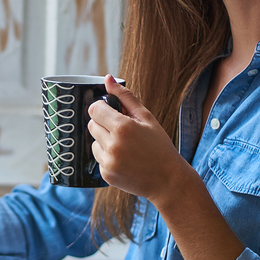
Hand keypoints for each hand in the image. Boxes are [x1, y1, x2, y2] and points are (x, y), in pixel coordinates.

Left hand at [87, 75, 189, 202]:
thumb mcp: (146, 118)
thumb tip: (108, 78)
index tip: (112, 112)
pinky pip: (98, 158)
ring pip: (93, 142)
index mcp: (123, 128)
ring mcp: (108, 162)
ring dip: (104, 141)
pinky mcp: (106, 174)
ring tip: (126, 146)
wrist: (168, 180)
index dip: (102, 108)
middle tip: (123, 130)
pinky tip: (125, 159)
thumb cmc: (159, 145)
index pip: (94, 109)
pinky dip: (108, 156)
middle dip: (104, 124)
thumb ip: (125, 97)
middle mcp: (112, 146)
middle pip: (91, 125)